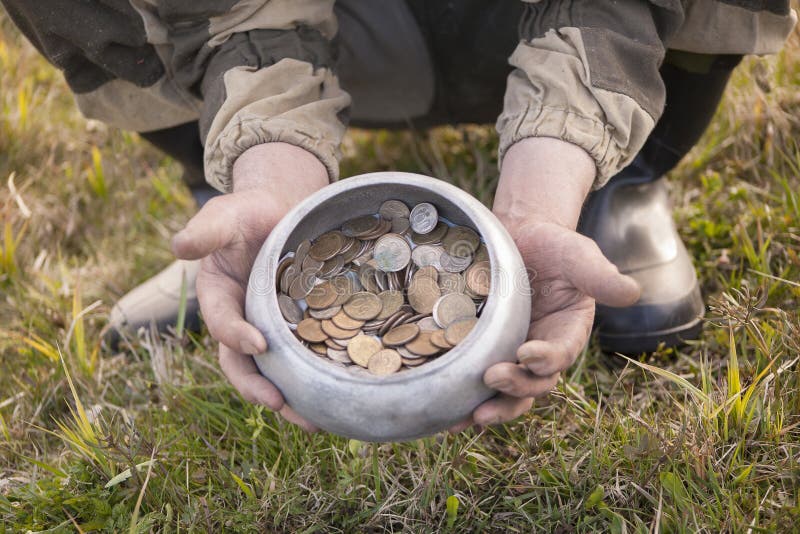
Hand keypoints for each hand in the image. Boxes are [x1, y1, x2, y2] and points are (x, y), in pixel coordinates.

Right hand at [172, 142, 327, 430]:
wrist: (280, 213)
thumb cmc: (247, 213)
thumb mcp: (225, 215)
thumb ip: (205, 230)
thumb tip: (179, 246)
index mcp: (218, 297)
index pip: (222, 322)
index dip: (236, 335)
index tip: (259, 343)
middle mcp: (240, 320)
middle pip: (241, 363)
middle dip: (257, 386)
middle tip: (279, 403)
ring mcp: (268, 328)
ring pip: (272, 372)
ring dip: (289, 399)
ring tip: (313, 421)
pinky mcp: (295, 330)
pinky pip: (299, 361)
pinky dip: (313, 381)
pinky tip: (335, 399)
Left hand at [451, 138, 639, 430]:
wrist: (518, 239)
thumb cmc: (554, 247)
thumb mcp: (578, 256)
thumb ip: (600, 276)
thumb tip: (632, 293)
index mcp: (568, 332)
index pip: (561, 353)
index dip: (547, 358)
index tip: (527, 353)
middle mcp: (541, 351)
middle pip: (533, 384)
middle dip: (515, 389)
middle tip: (493, 378)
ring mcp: (511, 355)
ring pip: (505, 394)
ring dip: (489, 408)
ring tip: (465, 418)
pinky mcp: (484, 353)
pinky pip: (475, 382)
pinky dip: (461, 400)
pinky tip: (442, 414)